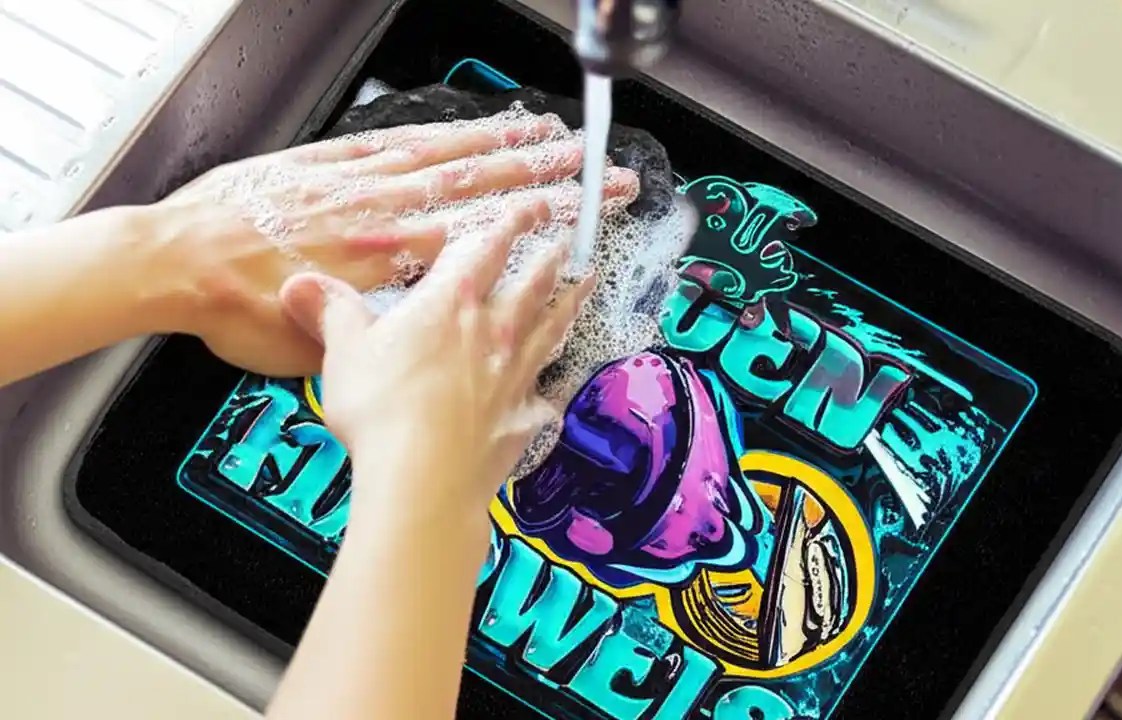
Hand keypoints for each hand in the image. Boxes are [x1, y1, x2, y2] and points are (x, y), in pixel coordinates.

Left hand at [143, 113, 636, 376]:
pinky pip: (395, 142)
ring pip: (445, 158)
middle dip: (547, 177)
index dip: (542, 223)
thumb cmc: (235, 312)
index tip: (586, 213)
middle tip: (597, 166)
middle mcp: (383, 214)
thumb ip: (370, 340)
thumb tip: (403, 352)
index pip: (485, 234)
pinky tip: (466, 129)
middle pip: (482, 188)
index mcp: (388, 262)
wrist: (171, 263)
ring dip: (503, 147)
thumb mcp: (315, 354)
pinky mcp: (327, 164)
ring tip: (551, 137)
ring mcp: (357, 183)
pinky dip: (437, 135)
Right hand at [279, 198, 594, 519]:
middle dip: (551, 255)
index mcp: (451, 301)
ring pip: (553, 325)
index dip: (512, 222)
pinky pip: (549, 391)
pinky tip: (561, 383)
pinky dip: (557, 382)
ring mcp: (516, 372)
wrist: (424, 478)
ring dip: (571, 301)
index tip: (532, 205)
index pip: (488, 248)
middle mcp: (494, 328)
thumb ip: (330, 311)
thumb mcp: (345, 351)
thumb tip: (298, 281)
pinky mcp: (525, 414)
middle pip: (533, 282)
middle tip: (568, 238)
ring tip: (586, 284)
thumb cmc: (382, 409)